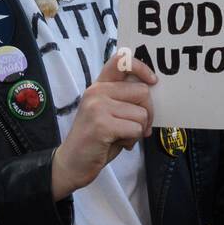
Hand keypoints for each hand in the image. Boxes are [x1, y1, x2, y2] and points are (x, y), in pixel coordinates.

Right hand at [50, 51, 156, 200]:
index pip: (121, 61)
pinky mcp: (101, 124)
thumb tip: (152, 93)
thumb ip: (124, 99)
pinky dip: (133, 140)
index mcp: (99, 86)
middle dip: (148, 112)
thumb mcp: (108, 112)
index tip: (153, 81)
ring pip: (142, 113)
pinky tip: (119, 144)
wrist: (71, 163)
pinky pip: (136, 129)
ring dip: (139, 130)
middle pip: (142, 91)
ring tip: (123, 137)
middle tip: (139, 127)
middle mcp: (97, 91)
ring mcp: (98, 106)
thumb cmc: (96, 140)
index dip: (142, 67)